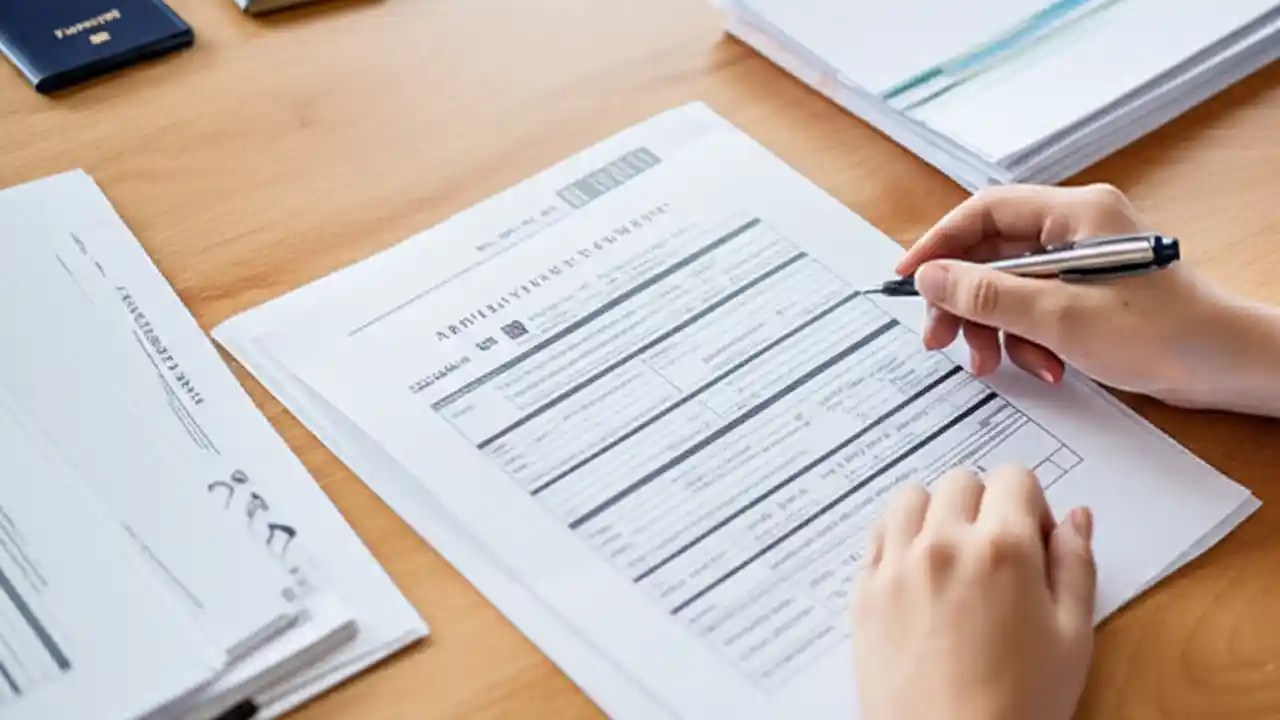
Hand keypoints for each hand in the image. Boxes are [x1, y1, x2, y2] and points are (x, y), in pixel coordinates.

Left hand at [853, 466, 1095, 719]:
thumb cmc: (1021, 705)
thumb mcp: (1074, 637)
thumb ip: (1076, 565)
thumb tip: (1075, 517)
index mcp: (1003, 547)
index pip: (1014, 476)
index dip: (1030, 504)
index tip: (1033, 540)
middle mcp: (943, 543)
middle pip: (961, 481)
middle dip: (984, 505)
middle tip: (995, 552)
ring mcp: (895, 564)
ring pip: (910, 497)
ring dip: (934, 512)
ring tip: (951, 556)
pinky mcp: (863, 590)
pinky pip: (876, 533)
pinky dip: (898, 538)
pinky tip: (917, 572)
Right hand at [897, 184, 1279, 412]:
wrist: (1227, 366)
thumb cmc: (1163, 333)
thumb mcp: (1060, 318)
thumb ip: (988, 295)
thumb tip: (931, 278)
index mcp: (1074, 212)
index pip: (984, 212)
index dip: (939, 243)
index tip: (910, 277)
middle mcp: (1077, 226)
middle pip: (991, 254)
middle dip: (963, 301)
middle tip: (940, 339)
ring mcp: (1083, 259)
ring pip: (1008, 286)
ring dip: (993, 328)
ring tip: (993, 365)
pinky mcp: (1089, 291)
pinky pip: (1035, 307)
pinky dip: (1026, 338)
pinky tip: (1042, 367)